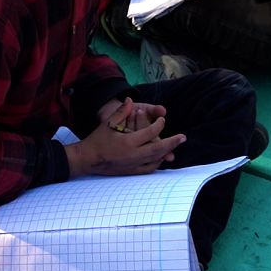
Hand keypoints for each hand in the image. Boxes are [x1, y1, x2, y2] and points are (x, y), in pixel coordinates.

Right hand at [65, 102, 184, 176]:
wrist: (87, 159)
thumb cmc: (97, 140)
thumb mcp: (108, 123)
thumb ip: (121, 112)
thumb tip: (130, 99)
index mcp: (128, 141)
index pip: (151, 132)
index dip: (159, 125)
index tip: (162, 121)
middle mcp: (133, 154)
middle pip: (159, 148)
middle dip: (172, 142)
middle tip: (183, 137)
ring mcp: (133, 164)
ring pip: (156, 159)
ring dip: (166, 152)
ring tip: (174, 147)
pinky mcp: (131, 171)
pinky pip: (149, 168)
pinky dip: (157, 162)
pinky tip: (161, 158)